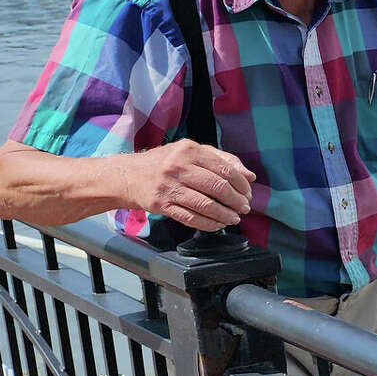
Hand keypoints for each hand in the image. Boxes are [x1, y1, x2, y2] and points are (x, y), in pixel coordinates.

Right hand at [125, 139, 253, 230]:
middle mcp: (178, 167)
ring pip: (206, 205)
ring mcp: (168, 187)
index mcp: (189, 150)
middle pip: (218, 188)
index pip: (225, 169)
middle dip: (237, 201)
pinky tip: (218, 224)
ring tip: (234, 218)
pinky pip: (191, 218)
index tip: (248, 193)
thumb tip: (250, 176)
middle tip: (244, 207)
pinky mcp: (161, 205)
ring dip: (225, 215)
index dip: (241, 185)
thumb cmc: (164, 163)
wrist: (127, 175)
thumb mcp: (190, 152)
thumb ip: (222, 159)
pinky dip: (209, 224)